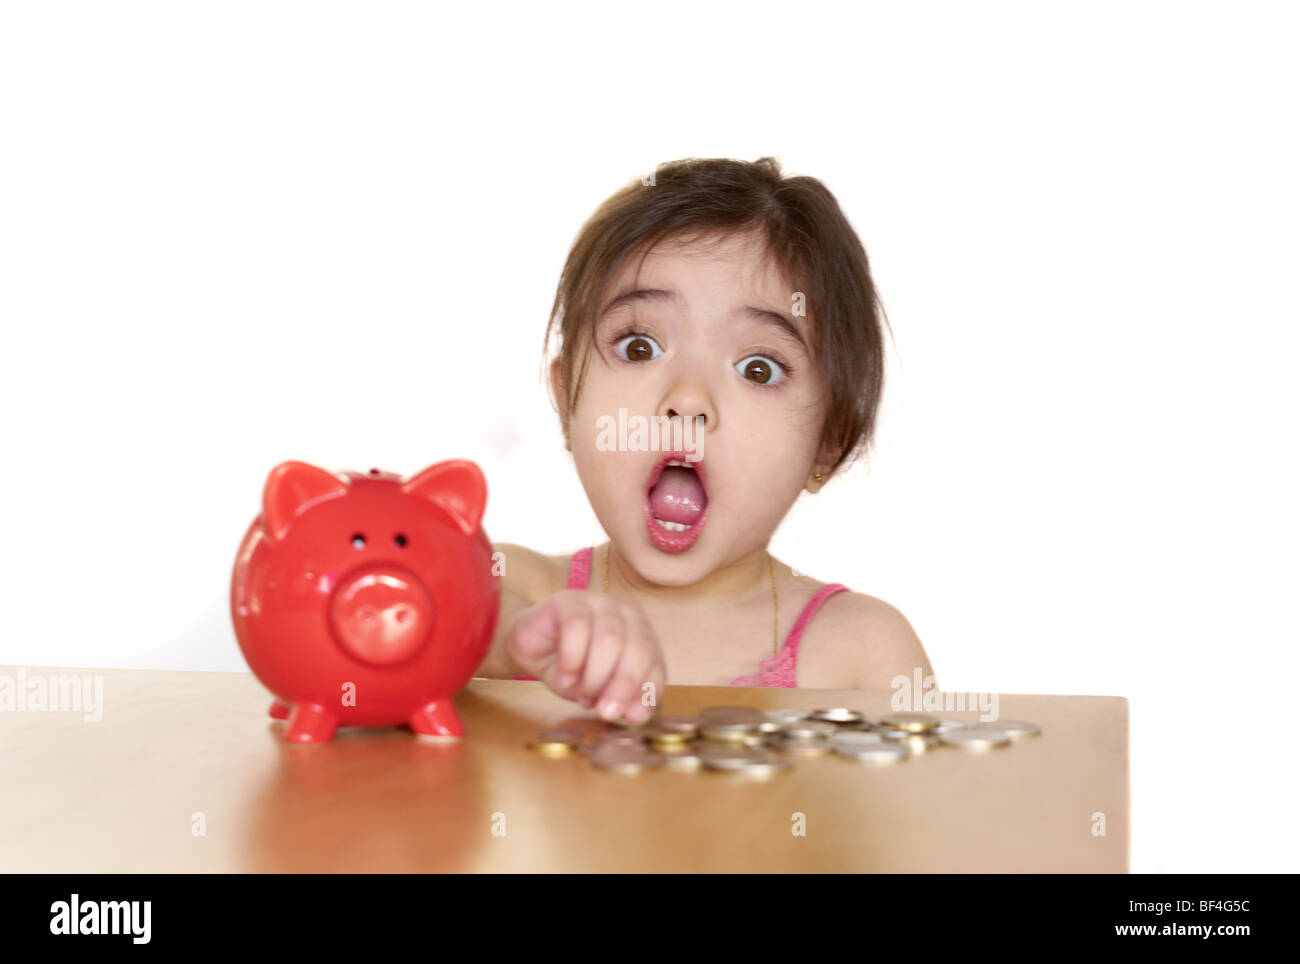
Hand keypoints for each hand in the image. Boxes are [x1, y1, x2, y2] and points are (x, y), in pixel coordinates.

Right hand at [506, 590, 665, 723]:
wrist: (530, 648)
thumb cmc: (571, 668)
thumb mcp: (598, 691)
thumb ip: (620, 700)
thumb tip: (636, 716)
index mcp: (642, 634)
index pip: (655, 663)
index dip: (645, 691)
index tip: (630, 717)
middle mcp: (626, 613)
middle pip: (638, 648)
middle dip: (624, 685)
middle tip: (606, 712)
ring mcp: (599, 602)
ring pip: (609, 639)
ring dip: (595, 675)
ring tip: (581, 695)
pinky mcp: (569, 601)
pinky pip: (577, 628)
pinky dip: (573, 660)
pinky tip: (565, 678)